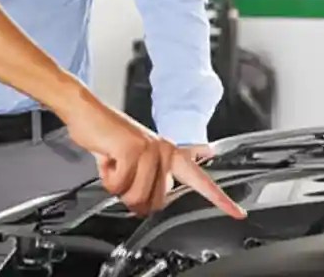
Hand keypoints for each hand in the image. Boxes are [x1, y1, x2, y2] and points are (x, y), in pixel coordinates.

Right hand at [60, 90, 244, 219]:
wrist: (85, 111)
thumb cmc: (108, 137)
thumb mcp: (134, 158)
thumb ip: (151, 178)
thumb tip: (156, 199)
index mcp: (169, 154)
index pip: (200, 180)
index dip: (219, 199)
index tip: (237, 213)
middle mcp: (164, 151)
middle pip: (155, 203)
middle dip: (132, 198)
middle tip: (122, 177)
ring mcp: (150, 150)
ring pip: (137, 197)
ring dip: (118, 188)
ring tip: (115, 166)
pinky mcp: (132, 150)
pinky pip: (119, 186)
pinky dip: (107, 178)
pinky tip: (107, 159)